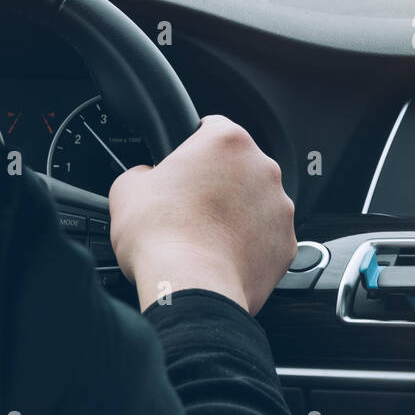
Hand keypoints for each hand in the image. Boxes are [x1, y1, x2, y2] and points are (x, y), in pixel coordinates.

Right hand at [108, 115, 295, 313]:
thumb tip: (146, 178)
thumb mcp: (128, 189)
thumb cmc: (161, 236)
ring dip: (236, 212)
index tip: (182, 165)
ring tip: (205, 235)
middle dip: (217, 182)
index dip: (192, 146)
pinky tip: (223, 255)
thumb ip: (142, 171)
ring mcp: (280, 206)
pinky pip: (266, 236)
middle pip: (238, 166)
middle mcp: (263, 168)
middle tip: (188, 206)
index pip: (212, 127)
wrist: (191, 288)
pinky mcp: (286, 241)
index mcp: (227, 142)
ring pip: (256, 201)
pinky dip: (250, 244)